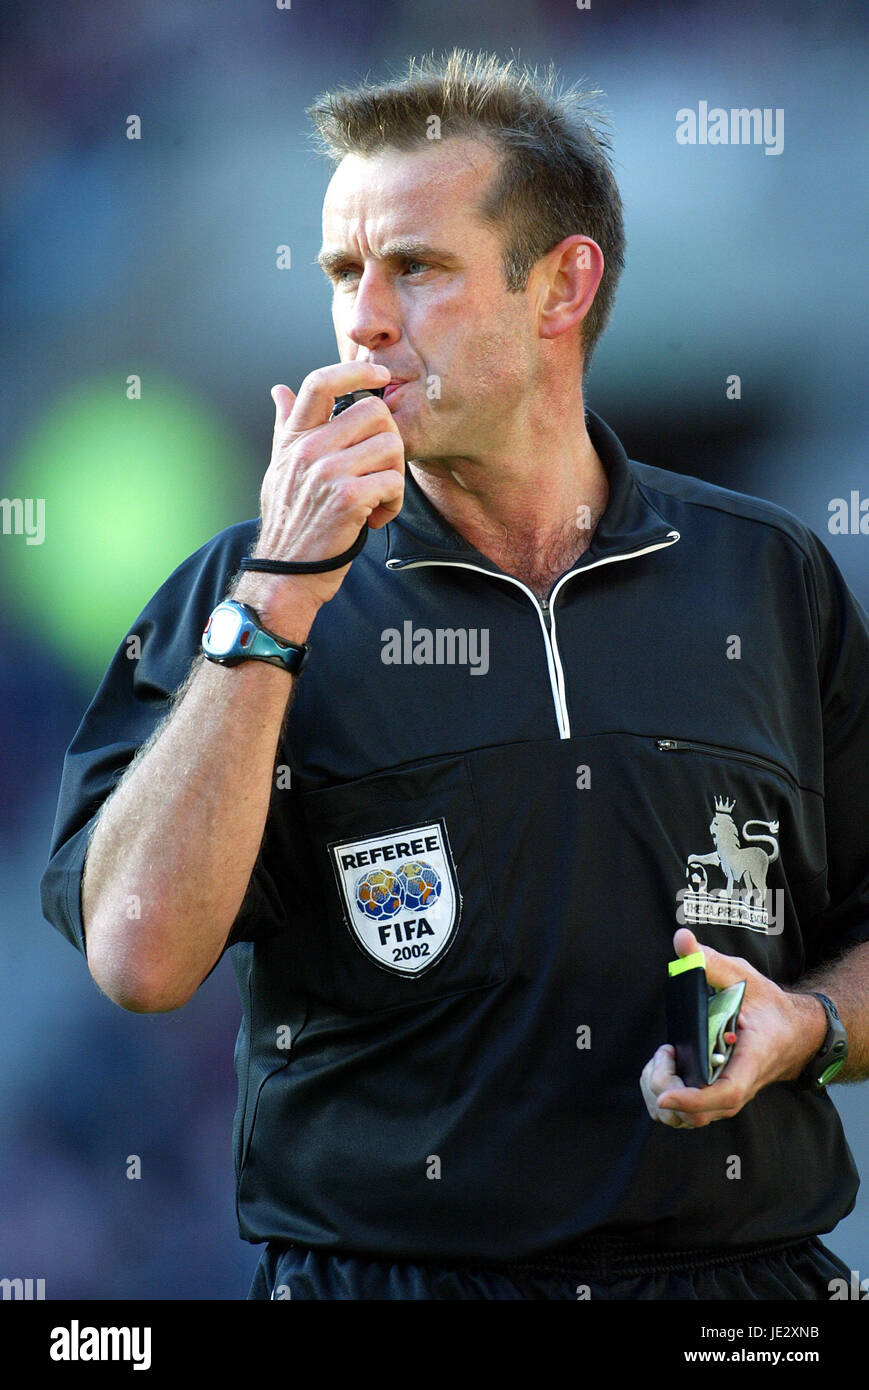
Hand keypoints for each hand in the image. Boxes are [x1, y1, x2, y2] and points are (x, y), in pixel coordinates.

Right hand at [250, 362, 405, 613]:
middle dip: (390, 440)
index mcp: (295, 438)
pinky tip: (376, 517)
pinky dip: (394, 503)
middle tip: (381, 470)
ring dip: (395, 475)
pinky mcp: (347, 498)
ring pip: (391, 446)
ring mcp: (326, 472)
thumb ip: (286, 427)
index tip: (381, 376)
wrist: (284, 573)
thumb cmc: (289, 521)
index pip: (321, 381)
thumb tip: (280, 390)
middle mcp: (308, 449)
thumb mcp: (279, 468)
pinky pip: (394, 482)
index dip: (357, 370)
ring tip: (378, 498)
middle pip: (375, 412)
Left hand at [640, 928, 826, 1128]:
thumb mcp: (745, 977)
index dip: (694, 1099)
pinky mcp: (717, 1099)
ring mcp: (728, 1098)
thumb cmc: (769, 1008)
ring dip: (662, 1093)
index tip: (667, 1094)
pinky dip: (666, 1095)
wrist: (794, 1034)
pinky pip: (687, 1114)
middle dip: (667, 1088)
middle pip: (699, 1113)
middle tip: (665, 1053)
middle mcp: (740, 1086)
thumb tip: (682, 940)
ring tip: (663, 1059)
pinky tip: (665, 1066)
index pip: (726, 1092)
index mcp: (751, 1059)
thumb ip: (711, 961)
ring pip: (689, 1119)